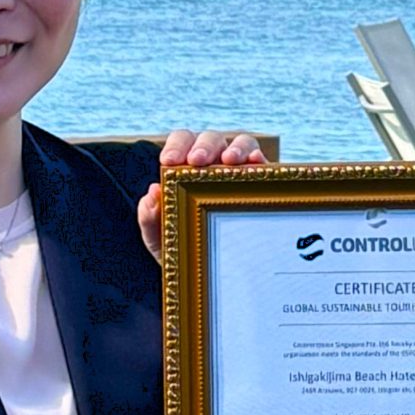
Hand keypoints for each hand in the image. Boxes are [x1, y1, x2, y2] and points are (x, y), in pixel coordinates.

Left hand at [137, 128, 267, 259]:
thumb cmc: (181, 250)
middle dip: (204, 146)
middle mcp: (213, 165)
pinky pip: (265, 166)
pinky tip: (256, 166)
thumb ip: (149, 217)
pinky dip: (261, 160)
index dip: (176, 145)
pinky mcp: (261, 186)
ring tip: (230, 161)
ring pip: (243, 144)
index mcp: (185, 169)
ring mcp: (238, 173)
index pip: (182, 142)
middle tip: (197, 161)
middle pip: (212, 139)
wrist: (207, 275)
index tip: (168, 161)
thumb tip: (154, 191)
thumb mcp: (160, 239)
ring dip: (237, 148)